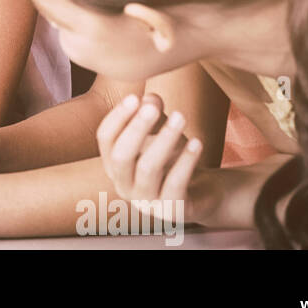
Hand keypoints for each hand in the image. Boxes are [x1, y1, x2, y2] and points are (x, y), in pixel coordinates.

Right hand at [96, 93, 201, 222]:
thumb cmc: (174, 158)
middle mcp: (124, 186)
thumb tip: (149, 99)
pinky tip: (197, 142)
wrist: (202, 193)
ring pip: (147, 169)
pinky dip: (186, 161)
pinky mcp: (171, 211)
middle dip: (135, 128)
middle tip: (153, 107)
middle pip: (120, 156)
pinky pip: (176, 184)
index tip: (134, 97)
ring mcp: (146, 202)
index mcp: (114, 165)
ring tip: (180, 116)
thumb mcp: (162, 131)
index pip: (105, 139)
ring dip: (163, 139)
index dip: (117, 118)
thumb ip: (152, 113)